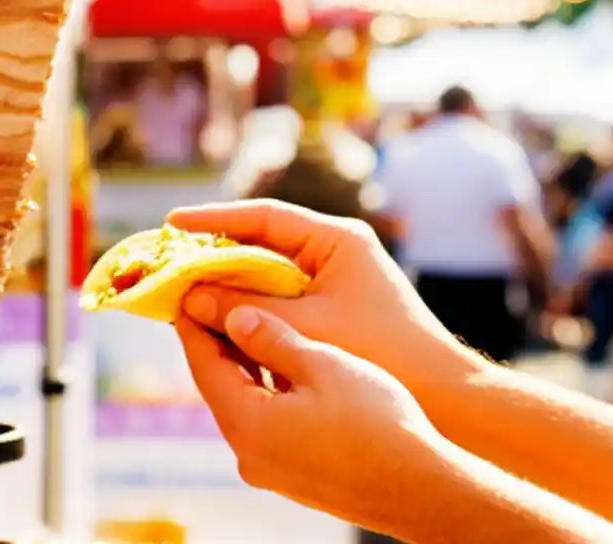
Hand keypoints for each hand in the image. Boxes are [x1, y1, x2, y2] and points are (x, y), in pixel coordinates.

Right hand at [169, 199, 474, 394]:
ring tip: (184, 297)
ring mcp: (336, 282)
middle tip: (168, 265)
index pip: (265, 217)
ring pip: (269, 277)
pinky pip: (282, 303)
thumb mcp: (306, 327)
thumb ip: (247, 309)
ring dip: (231, 287)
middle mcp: (336, 253)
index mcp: (338, 240)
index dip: (214, 220)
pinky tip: (223, 328)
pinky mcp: (335, 311)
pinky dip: (252, 312)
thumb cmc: (383, 352)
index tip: (172, 224)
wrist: (444, 394)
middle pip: (262, 245)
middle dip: (215, 256)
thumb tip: (191, 297)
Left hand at [176, 305, 451, 538]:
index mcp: (247, 424)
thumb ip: (273, 340)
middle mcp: (248, 454)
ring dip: (245, 366)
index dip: (195, 323)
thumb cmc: (378, 422)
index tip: (187, 290)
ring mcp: (269, 470)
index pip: (203, 364)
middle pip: (219, 385)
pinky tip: (283, 366)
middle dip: (219, 341)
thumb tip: (234, 316)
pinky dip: (267, 392)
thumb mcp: (324, 365)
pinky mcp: (292, 476)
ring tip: (251, 322)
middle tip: (216, 297)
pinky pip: (265, 424)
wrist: (421, 488)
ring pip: (244, 404)